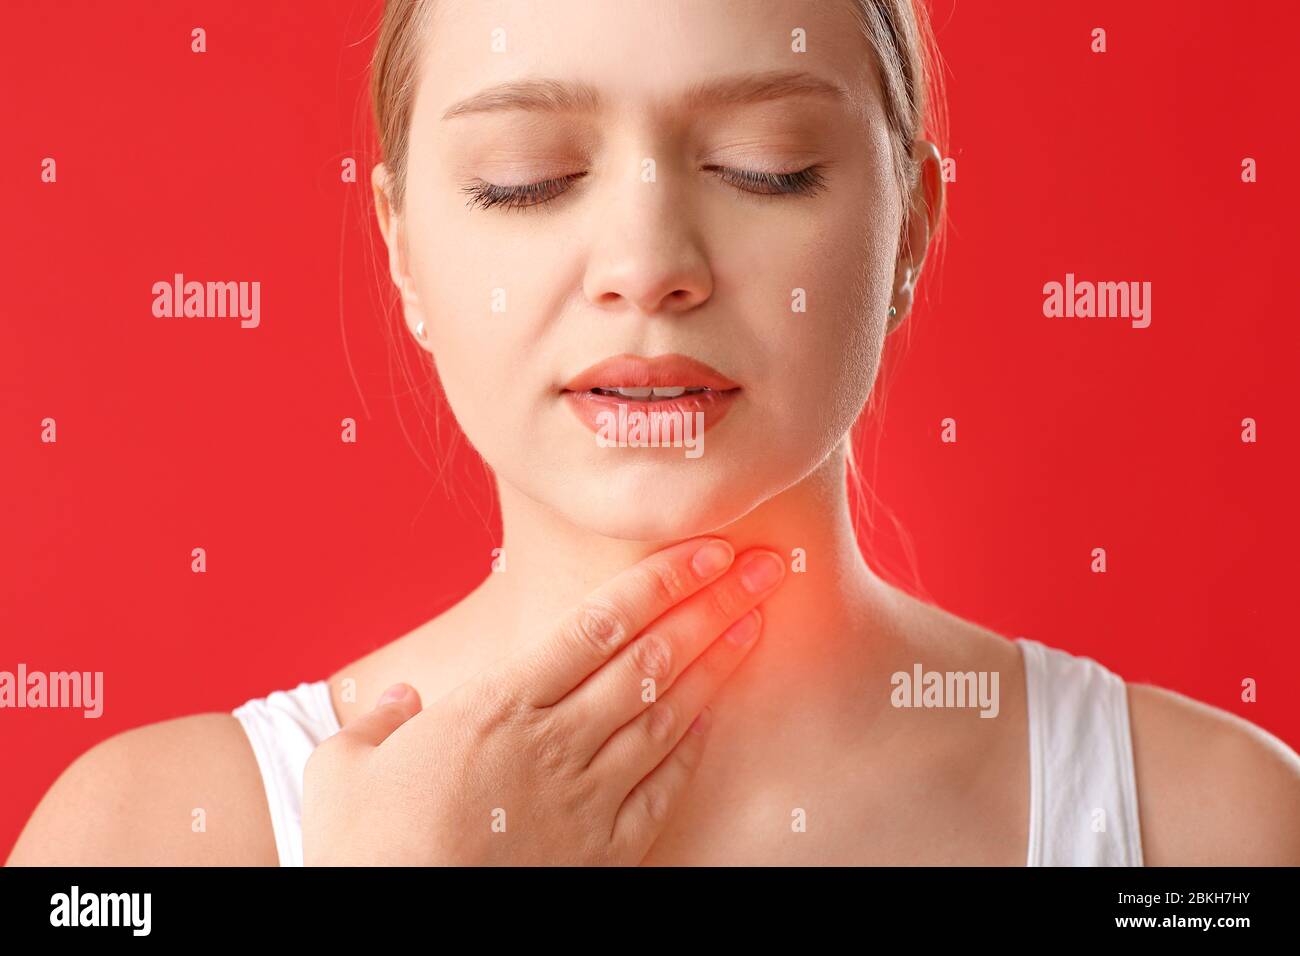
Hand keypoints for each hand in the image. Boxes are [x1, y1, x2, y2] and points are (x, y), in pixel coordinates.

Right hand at [301, 536, 786, 864]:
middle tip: (764, 567)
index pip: (597, 624)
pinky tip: (715, 714)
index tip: (707, 548)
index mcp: (497, 705)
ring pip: (668, 713)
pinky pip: (662, 786)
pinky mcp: (605, 852)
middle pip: (651, 658)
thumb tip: (400, 701)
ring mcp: (586, 797)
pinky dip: (693, 745)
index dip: (660, 580)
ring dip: (717, 663)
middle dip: (712, 605)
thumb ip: (377, 720)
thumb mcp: (344, 768)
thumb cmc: (364, 852)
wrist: (402, 935)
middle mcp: (555, 741)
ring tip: (755, 621)